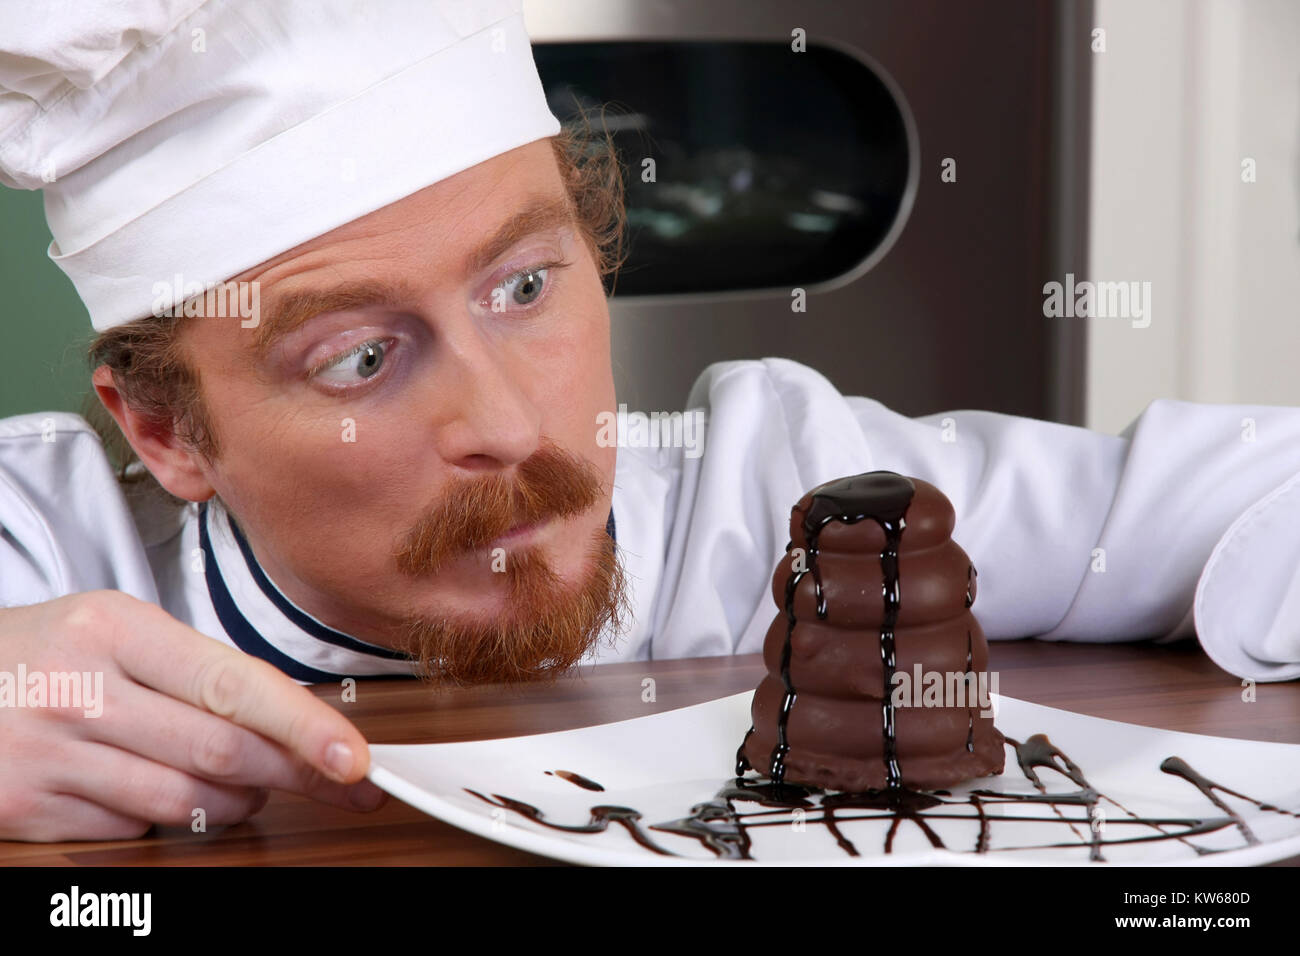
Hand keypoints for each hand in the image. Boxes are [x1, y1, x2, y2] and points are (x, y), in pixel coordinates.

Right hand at [0, 589, 386, 840]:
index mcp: (115, 629)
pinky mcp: (27, 807)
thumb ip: (199, 669)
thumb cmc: (50, 652)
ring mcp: (50, 754)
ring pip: (185, 799)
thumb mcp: (117, 629)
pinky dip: (170, 819)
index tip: (354, 756)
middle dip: (296, 772)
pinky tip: (170, 793)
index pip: (234, 685)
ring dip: (238, 801)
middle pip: (220, 749)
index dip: (305, 726)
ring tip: (250, 786)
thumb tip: (296, 717)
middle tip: (344, 782)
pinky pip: (132, 828)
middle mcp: (82, 690)